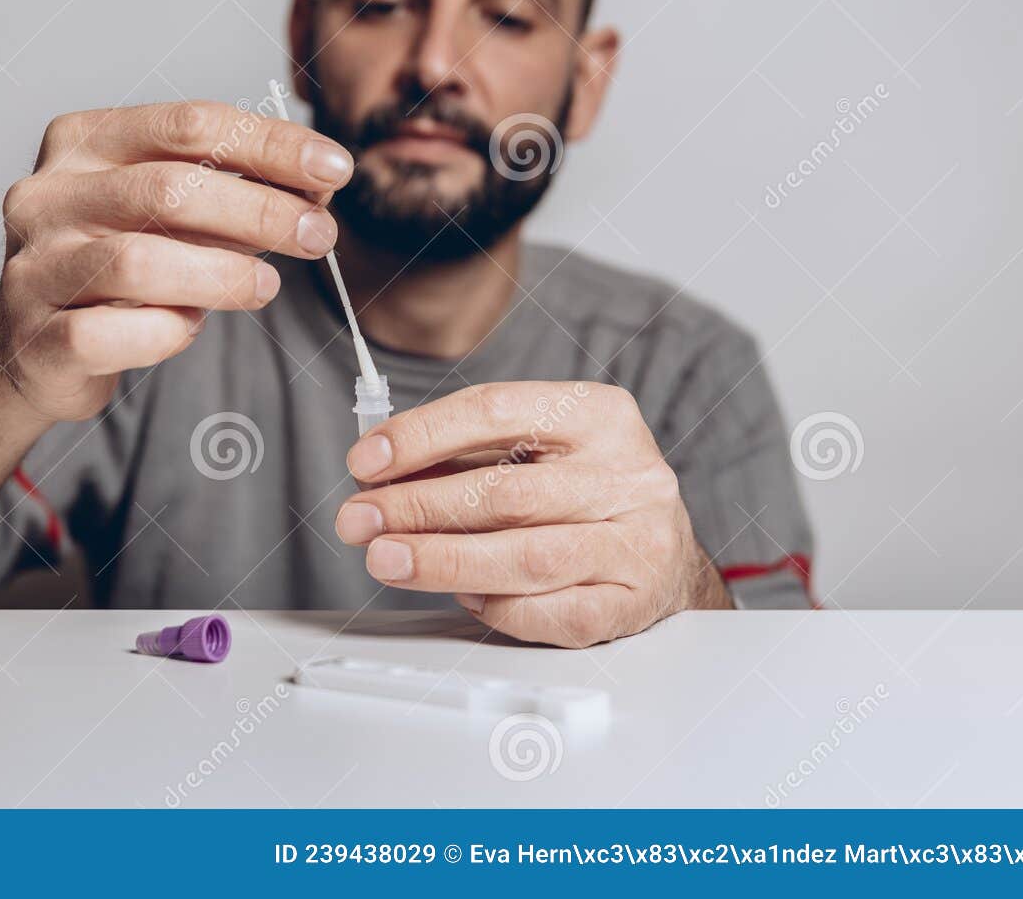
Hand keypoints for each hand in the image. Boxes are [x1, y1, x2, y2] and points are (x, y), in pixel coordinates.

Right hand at [0, 101, 352, 420]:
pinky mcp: (36, 337)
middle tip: (320, 235)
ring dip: (223, 275)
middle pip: (170, 188)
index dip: (271, 145)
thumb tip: (318, 186)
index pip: (190, 124)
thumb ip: (230, 191)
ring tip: (266, 285)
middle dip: (261, 211)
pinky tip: (189, 327)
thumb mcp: (168, 212)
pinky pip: (115, 333)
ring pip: (140, 262)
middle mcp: (46, 194)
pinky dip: (168, 331)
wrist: (34, 350)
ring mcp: (34, 266)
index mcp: (82, 140)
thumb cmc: (117, 267)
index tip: (334, 170)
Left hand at [335, 381, 731, 646]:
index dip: (421, 436)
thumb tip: (380, 473)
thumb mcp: (538, 448)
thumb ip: (468, 454)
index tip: (367, 460)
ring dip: (441, 560)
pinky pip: (550, 611)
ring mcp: (637, 540)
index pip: (496, 411)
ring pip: (525, 556)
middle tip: (359, 519)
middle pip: (505, 491)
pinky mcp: (634, 600)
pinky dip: (495, 606)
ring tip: (386, 558)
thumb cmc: (585, 491)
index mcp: (598, 414)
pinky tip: (461, 595)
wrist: (663, 549)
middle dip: (416, 506)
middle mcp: (626, 473)